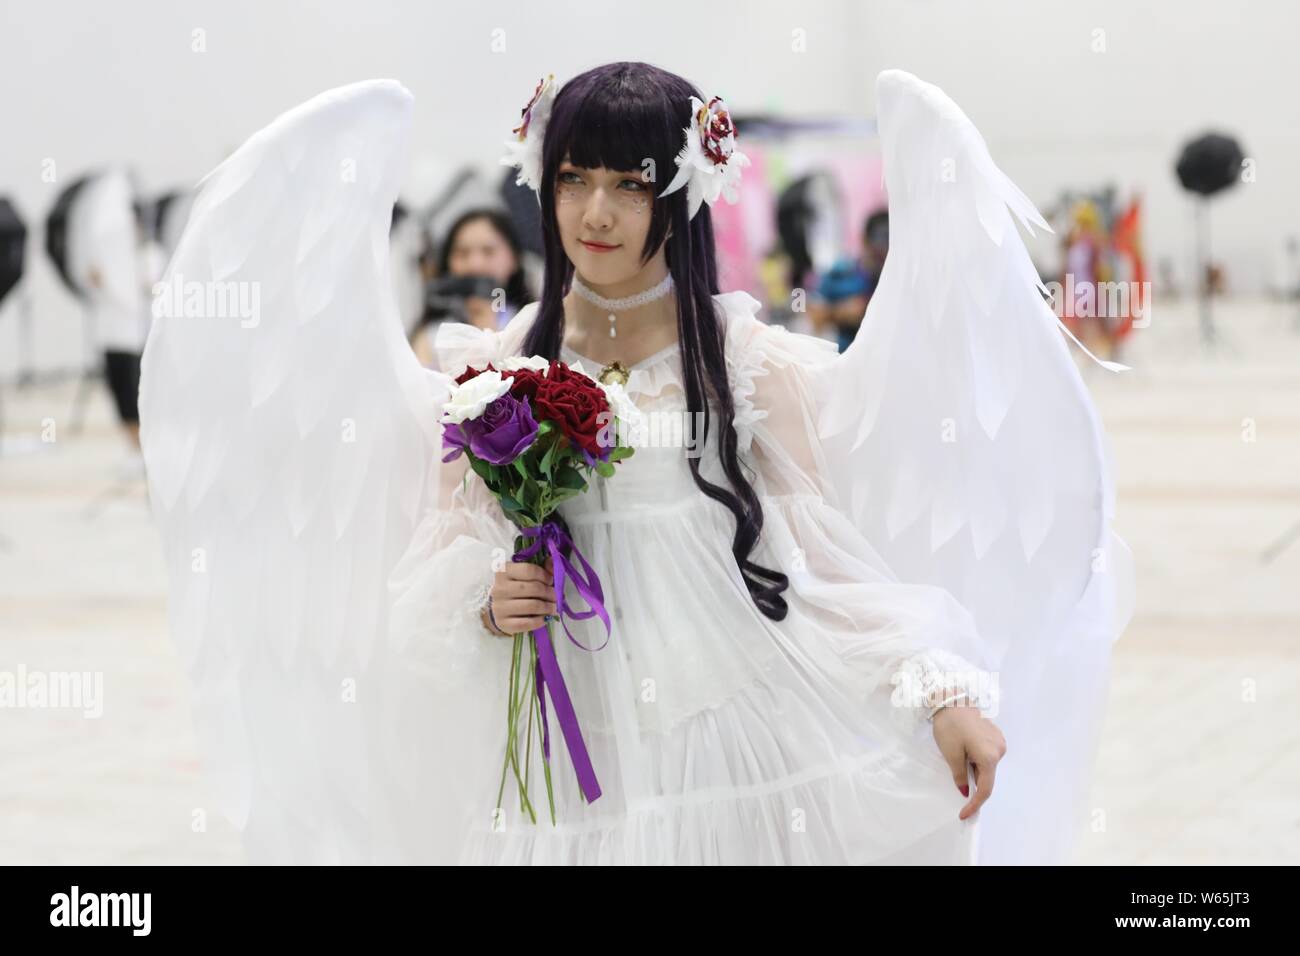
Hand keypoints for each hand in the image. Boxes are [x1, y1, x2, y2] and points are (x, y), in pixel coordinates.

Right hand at [485, 556, 555, 635]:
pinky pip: (526, 623)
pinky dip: (539, 621)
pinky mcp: (502, 623)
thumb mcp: (526, 575)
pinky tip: (544, 618)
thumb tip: (552, 562)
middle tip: (556, 596)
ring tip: (553, 607)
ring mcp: (499, 607)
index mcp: (504, 571)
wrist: (499, 608)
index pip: (529, 570)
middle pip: (533, 588)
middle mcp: (499, 588)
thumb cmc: (516, 588)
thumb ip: (541, 568)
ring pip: (532, 606)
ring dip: (547, 607)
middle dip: (549, 592)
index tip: (551, 581)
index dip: (545, 575)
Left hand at [931, 702, 1006, 820]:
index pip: (985, 789)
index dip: (974, 804)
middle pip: (987, 776)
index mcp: (989, 757)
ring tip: (958, 753)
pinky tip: (965, 748)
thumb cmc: (950, 726)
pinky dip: (977, 758)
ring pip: (987, 765)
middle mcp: (1000, 750)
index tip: (963, 814)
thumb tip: (965, 792)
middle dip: (972, 781)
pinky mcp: (996, 735)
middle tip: (955, 773)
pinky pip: (987, 755)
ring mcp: (1000, 742)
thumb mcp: (951, 754)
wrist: (952, 698)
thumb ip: (959, 775)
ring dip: (974, 768)